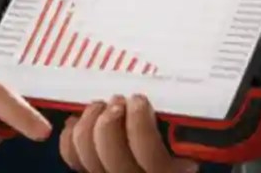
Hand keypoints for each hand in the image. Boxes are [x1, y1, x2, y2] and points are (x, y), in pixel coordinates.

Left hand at [59, 95, 198, 172]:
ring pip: (88, 154)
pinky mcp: (91, 169)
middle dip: (109, 121)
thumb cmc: (181, 131)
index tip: (139, 100)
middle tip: (117, 101)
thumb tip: (160, 95)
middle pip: (112, 154)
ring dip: (89, 121)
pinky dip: (71, 134)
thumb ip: (178, 117)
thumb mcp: (189, 129)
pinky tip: (80, 119)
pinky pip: (72, 157)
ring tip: (101, 106)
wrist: (153, 152)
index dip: (139, 125)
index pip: (150, 156)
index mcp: (170, 170)